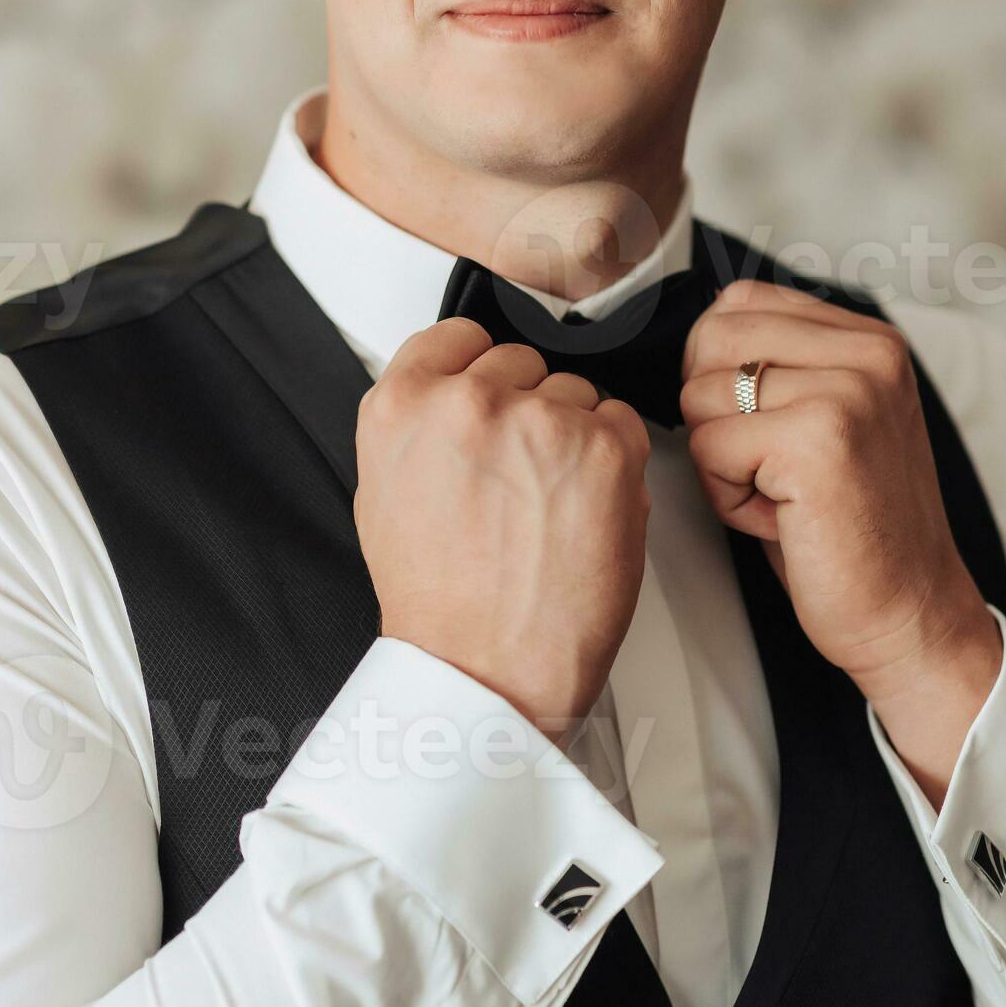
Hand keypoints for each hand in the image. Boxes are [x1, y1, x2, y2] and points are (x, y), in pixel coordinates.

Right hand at [354, 316, 652, 744]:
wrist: (488, 671)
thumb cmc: (440, 600)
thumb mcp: (383, 493)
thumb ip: (417, 425)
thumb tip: (450, 390)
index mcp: (402, 405)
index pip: (456, 335)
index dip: (478, 369)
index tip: (489, 399)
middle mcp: (467, 400)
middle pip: (519, 361)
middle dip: (526, 408)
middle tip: (518, 476)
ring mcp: (539, 419)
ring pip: (575, 391)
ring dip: (572, 436)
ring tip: (549, 506)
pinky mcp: (603, 446)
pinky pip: (622, 422)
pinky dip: (614, 460)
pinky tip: (583, 509)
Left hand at [678, 278, 992, 697]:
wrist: (908, 613)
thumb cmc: (853, 528)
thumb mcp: (827, 419)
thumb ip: (783, 364)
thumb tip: (699, 334)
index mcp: (869, 340)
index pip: (739, 302)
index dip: (718, 368)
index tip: (759, 425)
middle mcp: (867, 355)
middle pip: (709, 343)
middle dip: (713, 415)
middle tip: (770, 468)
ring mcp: (846, 392)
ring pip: (700, 399)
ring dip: (721, 463)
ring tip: (783, 495)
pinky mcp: (817, 440)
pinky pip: (708, 448)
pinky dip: (727, 497)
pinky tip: (783, 518)